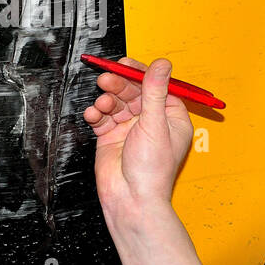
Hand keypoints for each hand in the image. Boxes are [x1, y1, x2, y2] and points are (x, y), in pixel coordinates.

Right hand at [82, 57, 193, 213]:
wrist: (130, 200)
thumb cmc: (151, 170)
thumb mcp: (155, 125)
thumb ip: (155, 91)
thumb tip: (162, 64)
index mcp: (171, 118)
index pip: (156, 86)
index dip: (140, 74)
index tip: (126, 65)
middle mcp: (151, 122)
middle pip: (133, 92)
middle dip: (119, 86)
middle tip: (106, 80)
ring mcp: (130, 129)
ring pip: (116, 103)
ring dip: (107, 100)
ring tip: (102, 104)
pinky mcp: (111, 137)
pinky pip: (103, 117)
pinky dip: (97, 114)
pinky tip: (94, 114)